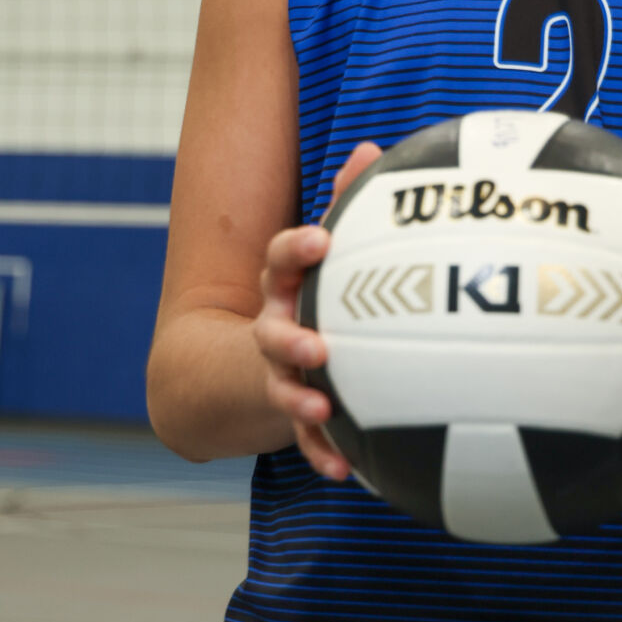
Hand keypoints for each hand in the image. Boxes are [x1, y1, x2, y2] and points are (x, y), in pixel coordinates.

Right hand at [252, 141, 380, 480]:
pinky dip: (322, 453)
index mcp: (284, 284)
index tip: (320, 240)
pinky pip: (304, 438)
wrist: (250, 361)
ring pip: (282, 385)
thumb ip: (347, 200)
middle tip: (316, 343)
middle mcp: (274, 326)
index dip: (297, 247)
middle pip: (272, 329)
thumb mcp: (322, 249)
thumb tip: (370, 148)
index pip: (280, 258)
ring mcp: (277, 372)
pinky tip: (343, 472)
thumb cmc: (310, 290)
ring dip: (300, 399)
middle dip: (290, 336)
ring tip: (321, 409)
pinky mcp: (288, 411)